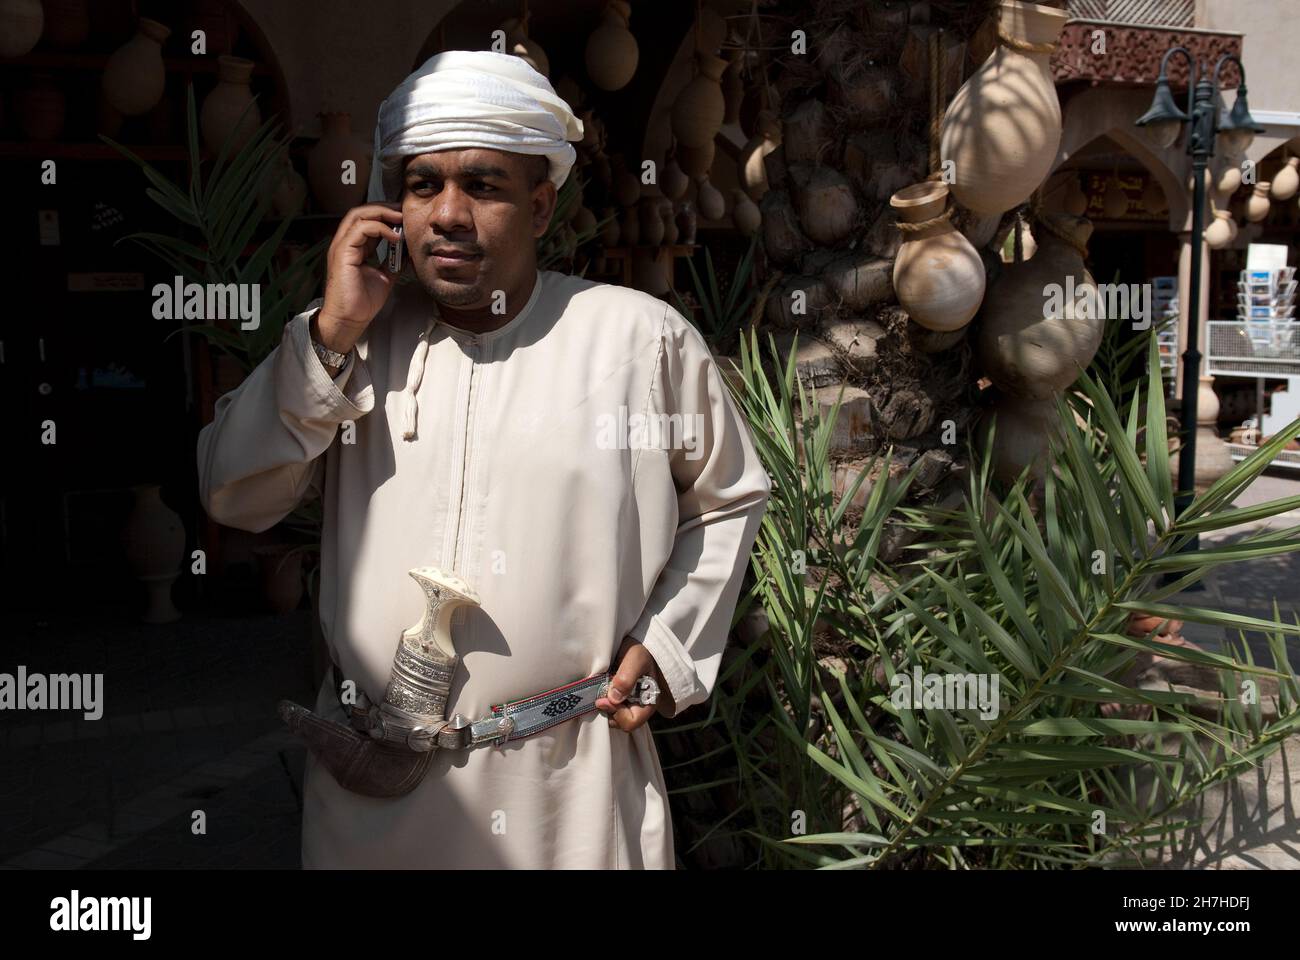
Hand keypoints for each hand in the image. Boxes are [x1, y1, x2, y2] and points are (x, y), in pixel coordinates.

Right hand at [316, 201, 404, 354]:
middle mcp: (345, 242)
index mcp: (354, 246)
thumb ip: (393, 261)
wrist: (350, 320)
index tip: (405, 216)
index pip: (367, 219)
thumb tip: (409, 251)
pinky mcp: (342, 253)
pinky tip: (395, 237)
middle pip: (361, 211)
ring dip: (382, 213)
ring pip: (358, 215)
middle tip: (404, 211)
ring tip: (401, 218)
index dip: (385, 214)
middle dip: (384, 208)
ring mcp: (342, 246)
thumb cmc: (362, 302)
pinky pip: (360, 230)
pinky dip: (379, 228)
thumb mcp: (385, 276)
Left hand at [596, 636, 673, 731]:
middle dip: (608, 710)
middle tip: (599, 694)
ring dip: (604, 706)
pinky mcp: (619, 699)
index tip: (603, 699)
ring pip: (613, 717)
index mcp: (648, 702)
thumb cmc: (640, 649)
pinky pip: (609, 708)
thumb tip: (613, 699)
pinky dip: (602, 701)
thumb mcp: (635, 659)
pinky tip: (600, 688)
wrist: (635, 642)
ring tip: (601, 688)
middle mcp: (639, 707)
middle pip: (620, 723)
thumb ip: (626, 678)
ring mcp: (629, 704)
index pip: (631, 722)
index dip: (616, 714)